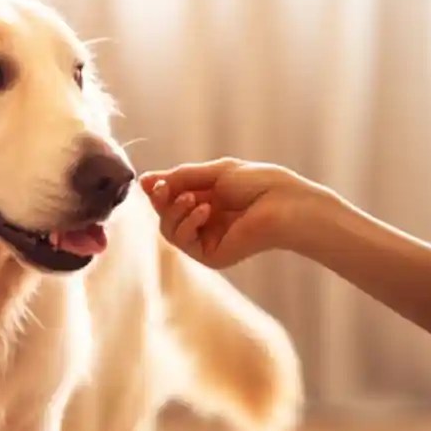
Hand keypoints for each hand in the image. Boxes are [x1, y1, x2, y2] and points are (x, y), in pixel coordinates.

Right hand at [139, 157, 337, 268]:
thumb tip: (144, 180)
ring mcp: (207, 241)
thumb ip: (180, 178)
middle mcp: (205, 222)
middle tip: (162, 188)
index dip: (158, 190)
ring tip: (192, 199)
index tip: (148, 180)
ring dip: (174, 212)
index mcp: (208, 200)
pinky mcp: (212, 256)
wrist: (286, 204)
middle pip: (165, 215)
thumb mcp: (214, 173)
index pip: (171, 198)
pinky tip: (205, 210)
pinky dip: (188, 223)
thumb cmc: (259, 184)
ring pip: (169, 231)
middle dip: (161, 201)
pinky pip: (183, 242)